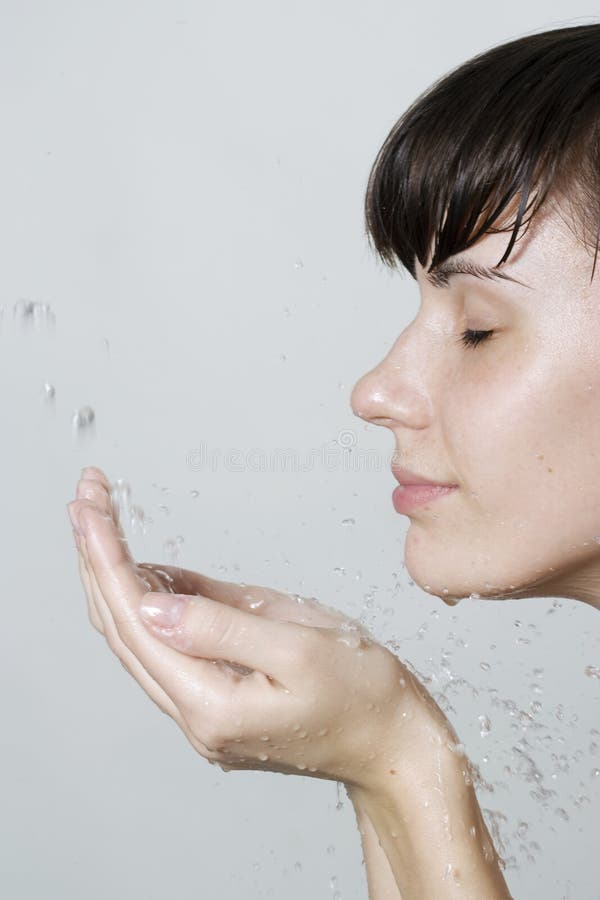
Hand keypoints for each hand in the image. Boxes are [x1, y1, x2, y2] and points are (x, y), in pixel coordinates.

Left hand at [68, 466, 455, 788]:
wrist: (394, 743)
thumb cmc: (364, 693)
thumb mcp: (300, 645)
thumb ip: (221, 625)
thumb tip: (151, 602)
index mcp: (211, 706)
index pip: (135, 622)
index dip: (105, 558)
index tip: (90, 505)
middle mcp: (195, 716)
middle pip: (124, 630)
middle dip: (98, 559)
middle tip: (87, 499)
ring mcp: (203, 712)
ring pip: (139, 639)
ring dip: (116, 579)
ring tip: (103, 522)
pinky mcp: (218, 700)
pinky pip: (170, 647)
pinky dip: (153, 603)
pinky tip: (148, 570)